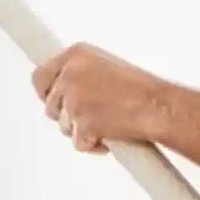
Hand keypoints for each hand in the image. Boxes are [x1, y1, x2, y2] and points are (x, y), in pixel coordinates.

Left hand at [31, 43, 176, 153]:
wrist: (158, 106)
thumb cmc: (141, 88)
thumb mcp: (107, 65)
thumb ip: (81, 73)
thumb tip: (65, 87)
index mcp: (76, 55)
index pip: (40, 75)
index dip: (46, 91)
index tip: (50, 97)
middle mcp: (70, 74)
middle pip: (50, 104)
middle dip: (66, 114)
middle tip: (88, 116)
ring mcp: (74, 100)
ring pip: (63, 125)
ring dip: (82, 130)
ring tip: (107, 122)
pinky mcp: (82, 123)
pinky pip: (78, 142)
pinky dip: (93, 144)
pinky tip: (111, 135)